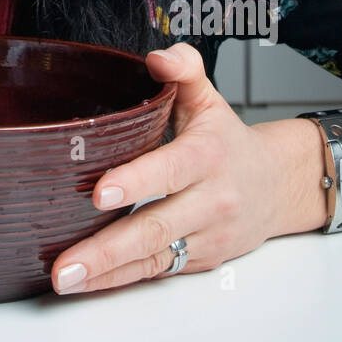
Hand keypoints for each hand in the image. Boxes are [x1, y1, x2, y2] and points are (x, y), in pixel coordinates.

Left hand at [51, 42, 279, 295]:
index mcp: (207, 156)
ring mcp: (205, 236)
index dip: (135, 183)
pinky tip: (87, 284)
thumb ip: (184, 69)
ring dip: (106, 273)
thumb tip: (156, 57)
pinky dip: (120, 281)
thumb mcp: (209, 98)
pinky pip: (157, 272)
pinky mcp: (199, 261)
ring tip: (65, 279)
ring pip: (153, 258)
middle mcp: (210, 200)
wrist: (277, 185)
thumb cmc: (228, 141)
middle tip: (64, 262)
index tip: (99, 194)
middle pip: (156, 227)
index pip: (170, 170)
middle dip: (106, 248)